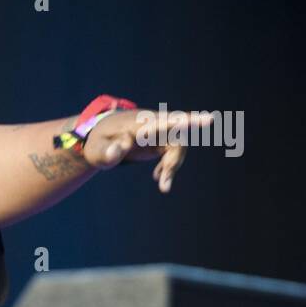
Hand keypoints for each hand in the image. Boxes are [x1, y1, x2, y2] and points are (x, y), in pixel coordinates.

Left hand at [80, 109, 213, 192]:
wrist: (99, 136)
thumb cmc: (97, 143)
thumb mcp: (96, 151)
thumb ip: (106, 151)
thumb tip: (117, 151)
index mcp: (137, 125)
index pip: (163, 122)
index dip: (184, 122)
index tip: (209, 119)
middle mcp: (151, 124)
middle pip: (175, 131)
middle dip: (188, 134)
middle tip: (196, 140)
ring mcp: (158, 130)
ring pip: (177, 146)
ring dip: (173, 166)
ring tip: (163, 186)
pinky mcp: (161, 139)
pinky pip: (173, 151)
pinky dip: (169, 167)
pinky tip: (158, 178)